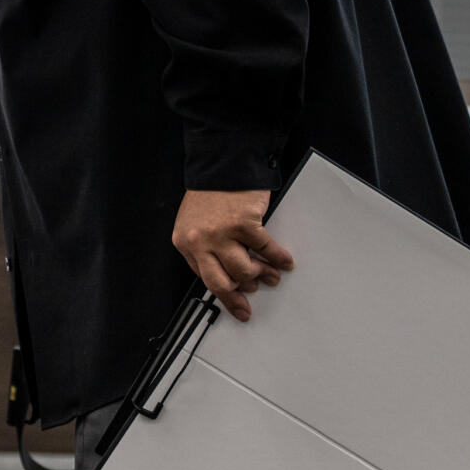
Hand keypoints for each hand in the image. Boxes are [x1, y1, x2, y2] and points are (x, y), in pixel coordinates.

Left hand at [172, 189, 292, 320]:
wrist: (222, 164)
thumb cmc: (209, 192)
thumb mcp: (193, 223)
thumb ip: (204, 247)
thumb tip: (225, 272)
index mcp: (185, 243)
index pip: (204, 279)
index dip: (224, 294)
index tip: (236, 305)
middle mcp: (200, 241)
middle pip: (221, 283)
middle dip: (239, 295)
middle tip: (252, 296)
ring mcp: (221, 234)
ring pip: (243, 270)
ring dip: (261, 275)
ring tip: (271, 276)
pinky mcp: (244, 224)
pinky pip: (265, 249)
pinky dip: (278, 258)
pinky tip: (284, 262)